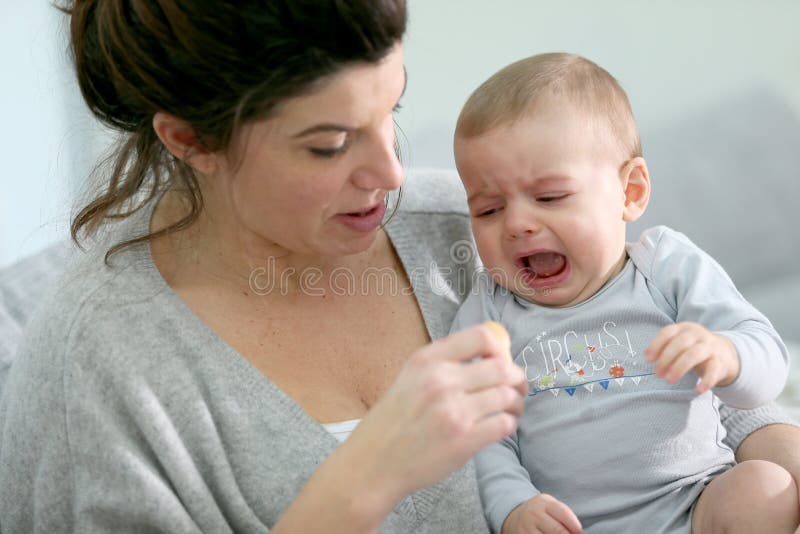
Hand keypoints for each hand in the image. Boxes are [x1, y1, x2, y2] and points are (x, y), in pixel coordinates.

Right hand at [338, 322, 527, 510]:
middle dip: (517, 378)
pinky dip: (509, 424)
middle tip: (516, 388)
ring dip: (516, 403)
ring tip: (511, 409)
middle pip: (502, 367)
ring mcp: (453, 411)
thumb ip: (443, 362)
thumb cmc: (393, 421)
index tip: (501, 360)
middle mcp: (441, 381)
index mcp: (427, 360)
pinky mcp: (464, 440)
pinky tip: (500, 426)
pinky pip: (504, 423)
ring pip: (507, 396)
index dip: (501, 348)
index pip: (481, 337)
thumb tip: (489, 354)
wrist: (374, 463)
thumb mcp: (409, 377)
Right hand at [502, 494, 582, 533]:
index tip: (579, 533)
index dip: (575, 527)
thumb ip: (565, 516)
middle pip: (557, 531)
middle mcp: (533, 514)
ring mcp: (526, 528)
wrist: (515, 518)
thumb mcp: (551, 507)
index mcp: (543, 502)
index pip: (563, 514)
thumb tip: (578, 533)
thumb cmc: (541, 514)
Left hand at [645, 322, 739, 392]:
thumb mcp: (679, 345)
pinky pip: (713, 371)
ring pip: (694, 355)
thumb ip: (665, 350)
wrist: (724, 353)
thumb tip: (650, 361)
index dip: (656, 345)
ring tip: (669, 380)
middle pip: (680, 343)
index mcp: (684, 328)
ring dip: (679, 368)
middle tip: (658, 373)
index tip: (648, 359)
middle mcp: (697, 335)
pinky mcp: (720, 361)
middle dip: (666, 358)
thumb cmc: (693, 349)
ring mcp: (710, 347)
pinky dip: (706, 381)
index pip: (668, 332)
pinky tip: (698, 390)